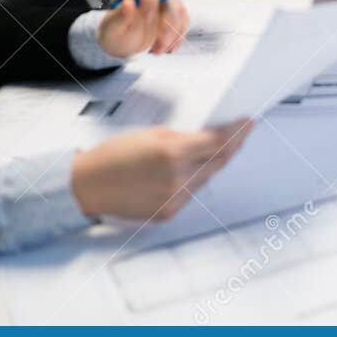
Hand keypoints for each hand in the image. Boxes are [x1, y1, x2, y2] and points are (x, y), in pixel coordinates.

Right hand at [71, 120, 251, 221]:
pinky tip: (190, 170)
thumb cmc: (114, 155)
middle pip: (218, 161)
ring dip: (213, 163)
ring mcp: (174, 198)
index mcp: (172, 153)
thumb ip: (184, 137)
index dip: (237, 132)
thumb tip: (210, 137)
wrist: (89, 185)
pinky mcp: (169, 212)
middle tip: (240, 134)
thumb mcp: (152, 134)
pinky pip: (192, 193)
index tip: (247, 123)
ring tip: (214, 149)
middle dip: (232, 146)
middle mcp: (177, 178)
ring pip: (206, 178)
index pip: (218, 141)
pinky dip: (195, 179)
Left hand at [96, 0, 191, 56]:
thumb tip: (129, 3)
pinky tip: (167, 48)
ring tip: (157, 51)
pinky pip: (184, 20)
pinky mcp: (176, 11)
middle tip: (157, 44)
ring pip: (179, 10)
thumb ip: (119, 17)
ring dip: (172, 33)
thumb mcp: (110, 27)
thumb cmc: (114, 30)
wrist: (122, 40)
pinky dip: (178, 36)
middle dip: (166, 22)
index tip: (147, 19)